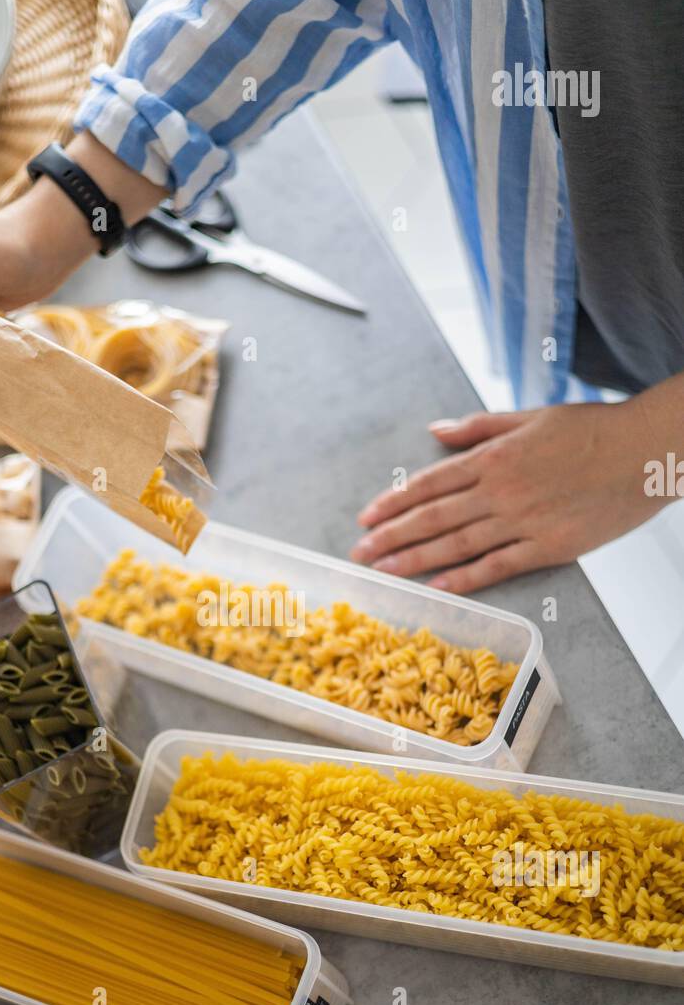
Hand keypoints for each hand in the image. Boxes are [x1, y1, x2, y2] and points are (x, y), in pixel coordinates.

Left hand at [351, 390, 680, 593]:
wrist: (646, 451)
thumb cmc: (592, 429)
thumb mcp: (530, 416)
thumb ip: (480, 427)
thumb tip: (437, 430)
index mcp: (494, 457)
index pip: (430, 483)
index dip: (394, 502)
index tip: (367, 518)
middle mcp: (501, 491)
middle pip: (433, 518)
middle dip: (391, 536)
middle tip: (359, 553)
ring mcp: (524, 521)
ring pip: (457, 545)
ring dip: (414, 560)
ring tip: (384, 571)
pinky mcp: (549, 547)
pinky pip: (497, 567)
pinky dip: (464, 579)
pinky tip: (436, 588)